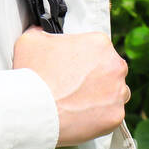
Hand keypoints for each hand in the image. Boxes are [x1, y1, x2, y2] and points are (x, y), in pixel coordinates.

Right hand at [12, 30, 129, 145]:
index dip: (84, 62)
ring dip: (103, 98)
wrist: (33, 112)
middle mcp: (115, 65)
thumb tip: (40, 30)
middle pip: (112, 71)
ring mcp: (117, 92)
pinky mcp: (115, 116)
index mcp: (99, 43)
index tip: (73, 72)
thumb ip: (40, 32)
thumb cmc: (33, 77)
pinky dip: (100, 119)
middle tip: (76, 89)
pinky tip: (83, 118)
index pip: (99, 51)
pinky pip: (113, 116)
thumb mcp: (30, 41)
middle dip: (97, 79)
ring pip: (117, 94)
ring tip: (80, 105)